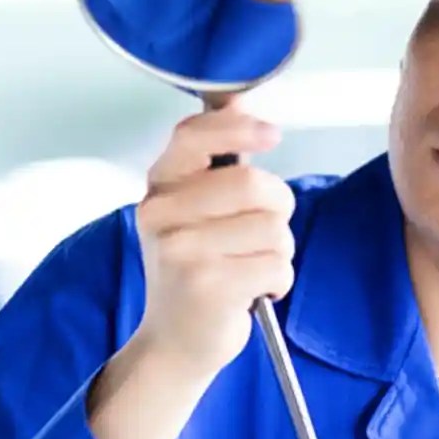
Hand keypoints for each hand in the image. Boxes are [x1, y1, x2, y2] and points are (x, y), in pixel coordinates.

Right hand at [130, 107, 294, 377]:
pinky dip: (279, 281)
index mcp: (159, 188)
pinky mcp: (208, 286)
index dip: (238, 127)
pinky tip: (254, 292)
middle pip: (255, 184)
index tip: (272, 134)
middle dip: (278, 209)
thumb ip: (216, 158)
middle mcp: (162, 215)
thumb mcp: (192, 210)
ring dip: (279, 251)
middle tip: (261, 234)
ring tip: (250, 267)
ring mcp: (182, 251)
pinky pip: (278, 265)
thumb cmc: (195, 268)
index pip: (194, 136)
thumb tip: (238, 95)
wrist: (174, 342)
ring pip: (274, 228)